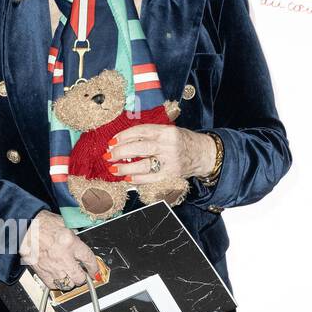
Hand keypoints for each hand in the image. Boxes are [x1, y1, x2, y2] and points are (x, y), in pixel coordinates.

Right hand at [19, 210, 98, 290]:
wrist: (24, 225)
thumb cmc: (41, 222)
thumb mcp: (64, 223)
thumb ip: (74, 236)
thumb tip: (80, 246)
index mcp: (70, 242)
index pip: (88, 259)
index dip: (94, 268)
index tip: (94, 271)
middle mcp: (62, 256)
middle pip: (80, 277)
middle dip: (83, 277)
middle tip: (81, 274)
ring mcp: (51, 266)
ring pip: (67, 284)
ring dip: (70, 281)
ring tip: (69, 276)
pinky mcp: (41, 271)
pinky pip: (52, 285)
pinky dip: (56, 284)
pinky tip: (57, 278)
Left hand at [103, 125, 217, 182]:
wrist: (203, 154)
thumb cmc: (181, 141)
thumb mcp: (168, 131)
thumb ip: (149, 134)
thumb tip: (122, 142)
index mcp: (166, 131)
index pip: (141, 131)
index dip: (123, 136)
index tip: (111, 141)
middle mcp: (168, 146)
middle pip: (140, 148)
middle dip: (120, 152)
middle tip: (108, 155)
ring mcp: (170, 162)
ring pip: (143, 165)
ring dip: (125, 168)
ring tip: (113, 169)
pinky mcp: (171, 176)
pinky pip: (150, 179)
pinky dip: (137, 179)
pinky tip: (127, 179)